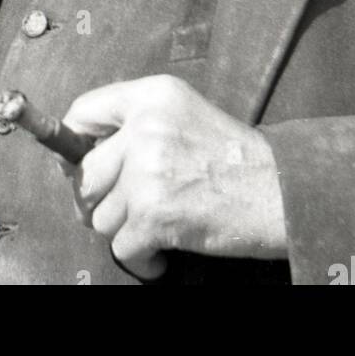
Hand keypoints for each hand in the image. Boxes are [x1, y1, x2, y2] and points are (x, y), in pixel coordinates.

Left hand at [62, 75, 286, 279]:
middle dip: (94, 199)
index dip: (72, 145)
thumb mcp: (183, 113)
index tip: (79, 167)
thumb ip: (136, 122)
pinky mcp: (154, 215)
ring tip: (153, 227)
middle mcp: (143, 128)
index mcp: (150, 96)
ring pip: (99, 215)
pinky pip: (120, 246)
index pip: (82, 113)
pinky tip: (160, 254)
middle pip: (84, 173)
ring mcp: (146, 172)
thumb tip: (80, 155)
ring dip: (123, 230)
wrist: (281, 192)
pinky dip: (140, 259)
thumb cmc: (235, 157)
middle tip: (117, 211)